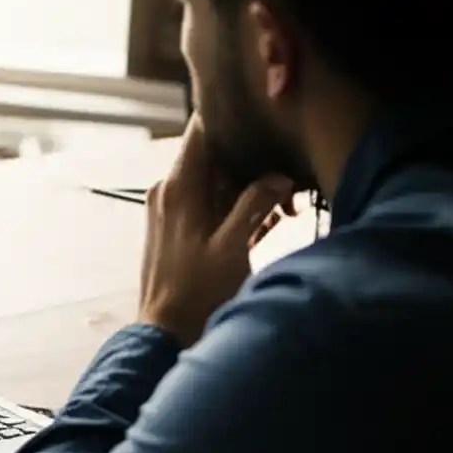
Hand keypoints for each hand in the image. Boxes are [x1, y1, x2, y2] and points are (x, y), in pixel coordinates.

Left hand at [138, 115, 293, 346]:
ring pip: (216, 182)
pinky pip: (210, 204)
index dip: (232, 120)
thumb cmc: (196, 293)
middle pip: (215, 157)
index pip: (201, 130)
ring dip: (249, 192)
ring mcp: (171, 208)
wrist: (165, 332)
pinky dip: (235, 210)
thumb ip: (255, 204)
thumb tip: (279, 176)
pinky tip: (264, 227)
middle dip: (253, 166)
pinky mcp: (177, 227)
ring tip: (281, 212)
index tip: (263, 121)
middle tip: (287, 186)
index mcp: (178, 187)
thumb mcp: (232, 246)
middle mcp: (169, 190)